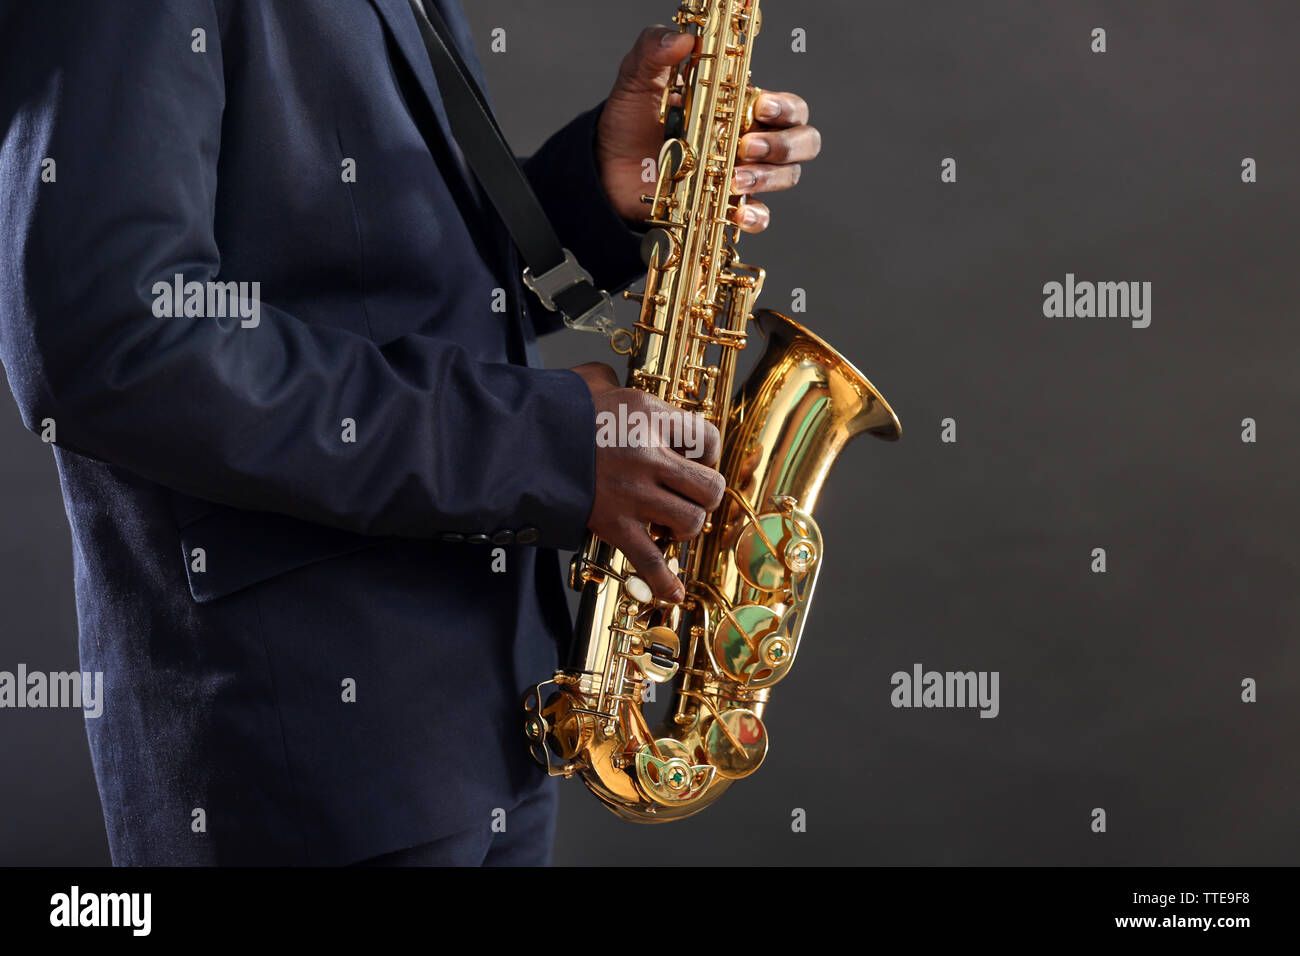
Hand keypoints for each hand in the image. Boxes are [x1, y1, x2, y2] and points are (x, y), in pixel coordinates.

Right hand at [571, 363, 724, 602]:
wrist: (517, 443)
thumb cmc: (554, 412)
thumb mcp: (592, 382)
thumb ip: (613, 383)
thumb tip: (611, 384)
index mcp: (650, 415)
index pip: (708, 439)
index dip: (708, 454)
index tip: (695, 460)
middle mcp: (649, 455)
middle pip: (710, 487)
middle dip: (704, 495)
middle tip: (687, 495)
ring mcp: (633, 494)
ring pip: (690, 522)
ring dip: (685, 526)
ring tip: (668, 522)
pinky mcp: (613, 524)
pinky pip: (650, 560)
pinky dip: (663, 580)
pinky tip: (673, 592)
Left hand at [596, 25, 821, 232]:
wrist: (607, 169)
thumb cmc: (630, 122)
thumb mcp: (637, 81)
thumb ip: (655, 51)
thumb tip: (682, 38)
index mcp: (740, 108)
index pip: (788, 106)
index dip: (785, 107)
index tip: (761, 106)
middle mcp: (750, 140)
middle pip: (803, 141)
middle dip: (786, 144)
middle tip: (748, 146)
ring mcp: (742, 175)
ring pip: (787, 177)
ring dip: (768, 178)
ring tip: (735, 178)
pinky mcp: (727, 206)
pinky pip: (760, 217)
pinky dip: (755, 217)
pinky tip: (736, 214)